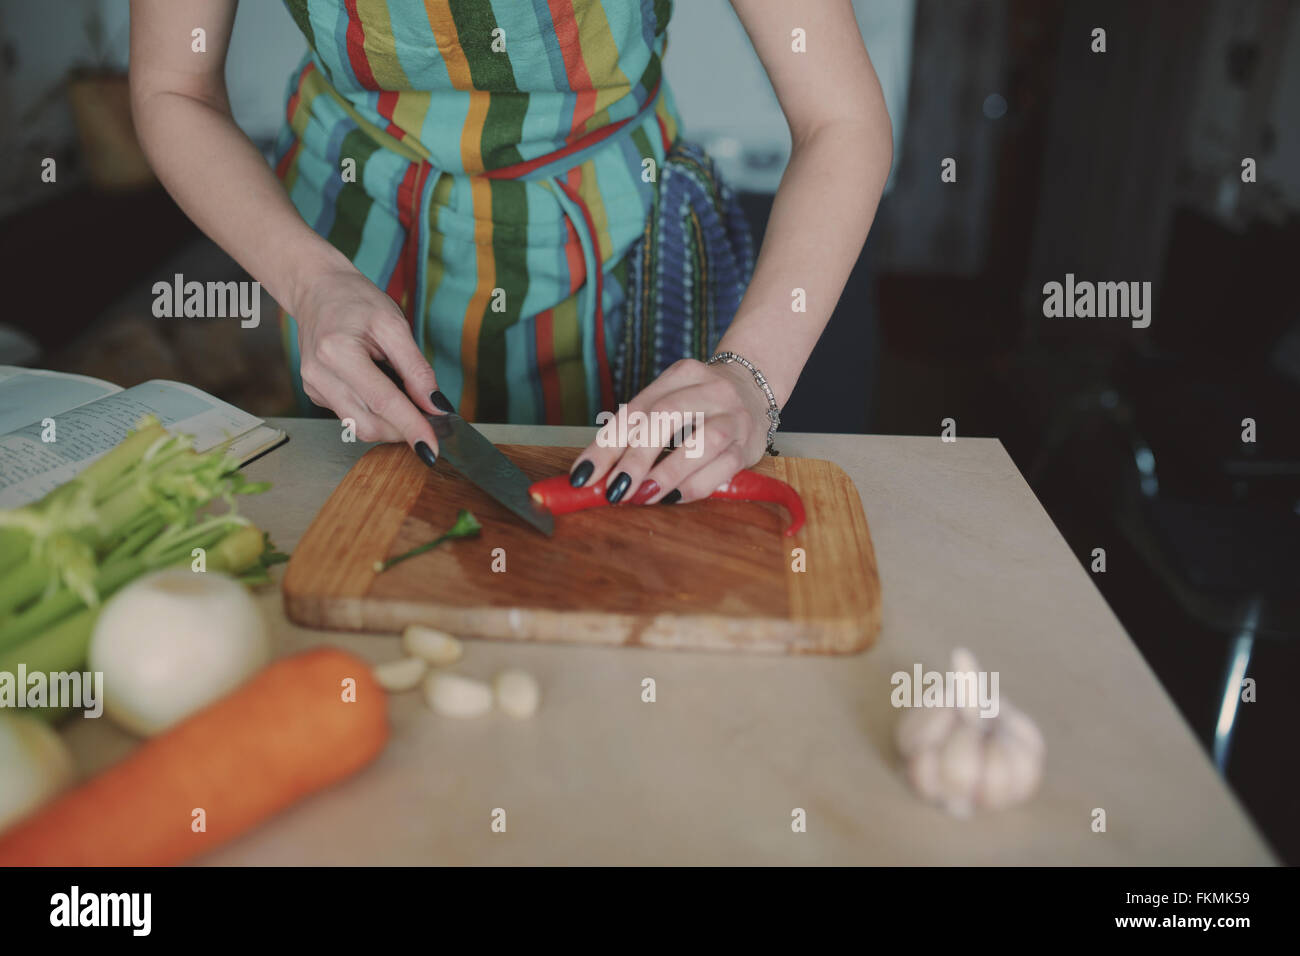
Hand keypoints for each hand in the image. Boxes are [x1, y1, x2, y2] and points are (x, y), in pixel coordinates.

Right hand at [294, 266, 445, 458]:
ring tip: (407, 400)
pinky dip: (375, 413)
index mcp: (338, 352)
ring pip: (360, 426)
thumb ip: (416, 368)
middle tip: (430, 418)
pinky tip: (382, 390)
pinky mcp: (316, 393)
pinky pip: (351, 416)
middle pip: (369, 424)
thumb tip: (436, 405)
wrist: (317, 290)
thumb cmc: (356, 301)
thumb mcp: (394, 324)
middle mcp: (320, 375)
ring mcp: (314, 387)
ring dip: (391, 424)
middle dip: (403, 430)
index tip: (432, 447)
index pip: (383, 402)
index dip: (411, 428)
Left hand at [569, 358, 770, 504]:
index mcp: (681, 375)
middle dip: (636, 456)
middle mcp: (710, 389)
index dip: (606, 444)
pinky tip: (671, 498)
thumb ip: (636, 432)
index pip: (636, 409)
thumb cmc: (698, 405)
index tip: (584, 475)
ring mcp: (734, 416)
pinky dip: (693, 486)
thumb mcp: (669, 402)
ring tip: (640, 496)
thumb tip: (595, 474)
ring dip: (667, 473)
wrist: (756, 389)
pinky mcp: (749, 445)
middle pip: (667, 416)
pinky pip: (722, 468)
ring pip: (702, 442)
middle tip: (614, 489)